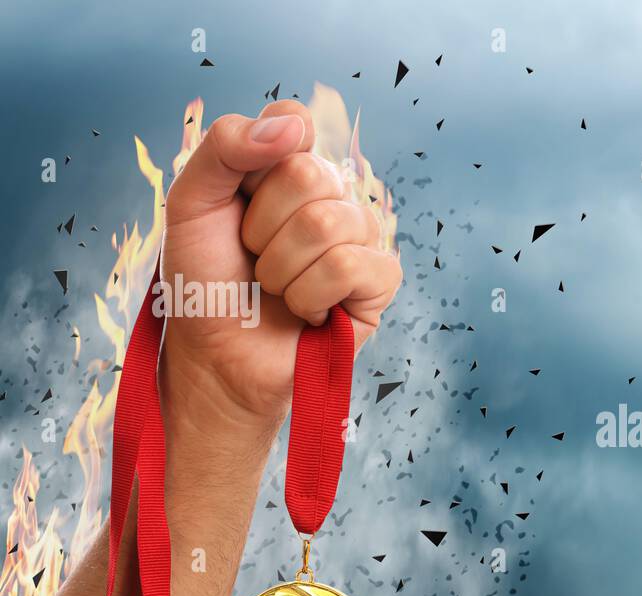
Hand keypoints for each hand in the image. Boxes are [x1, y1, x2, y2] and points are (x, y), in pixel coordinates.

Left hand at [159, 100, 400, 430]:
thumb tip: (293, 126)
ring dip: (281, 269)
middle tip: (252, 257)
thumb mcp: (191, 205)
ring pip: (329, 224)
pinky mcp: (379, 282)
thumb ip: (225, 148)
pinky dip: (311, 294)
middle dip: (262, 226)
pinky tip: (308, 310)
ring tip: (275, 289)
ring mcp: (360, 238)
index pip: (294, 122)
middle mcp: (331, 197)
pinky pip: (350, 266)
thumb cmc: (206, 284)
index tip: (237, 199)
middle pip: (309, 173)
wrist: (217, 357)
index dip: (260, 159)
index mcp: (287, 170)